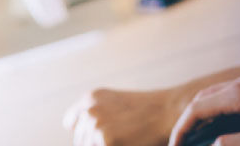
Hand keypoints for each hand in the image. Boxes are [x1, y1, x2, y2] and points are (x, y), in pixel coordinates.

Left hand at [63, 87, 181, 145]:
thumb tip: (73, 127)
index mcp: (89, 98)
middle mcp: (89, 110)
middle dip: (95, 144)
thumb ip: (95, 115)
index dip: (83, 133)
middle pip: (80, 141)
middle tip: (121, 138)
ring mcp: (96, 126)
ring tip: (125, 139)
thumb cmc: (145, 112)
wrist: (168, 112)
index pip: (71, 123)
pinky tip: (127, 143)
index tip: (100, 136)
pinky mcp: (106, 141)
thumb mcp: (115, 105)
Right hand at [168, 75, 239, 145]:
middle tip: (181, 142)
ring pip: (215, 96)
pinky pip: (228, 98)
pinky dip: (217, 112)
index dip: (183, 127)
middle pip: (203, 98)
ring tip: (195, 136)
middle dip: (189, 120)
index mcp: (237, 93)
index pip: (198, 107)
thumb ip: (233, 144)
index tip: (175, 144)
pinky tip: (220, 127)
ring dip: (202, 115)